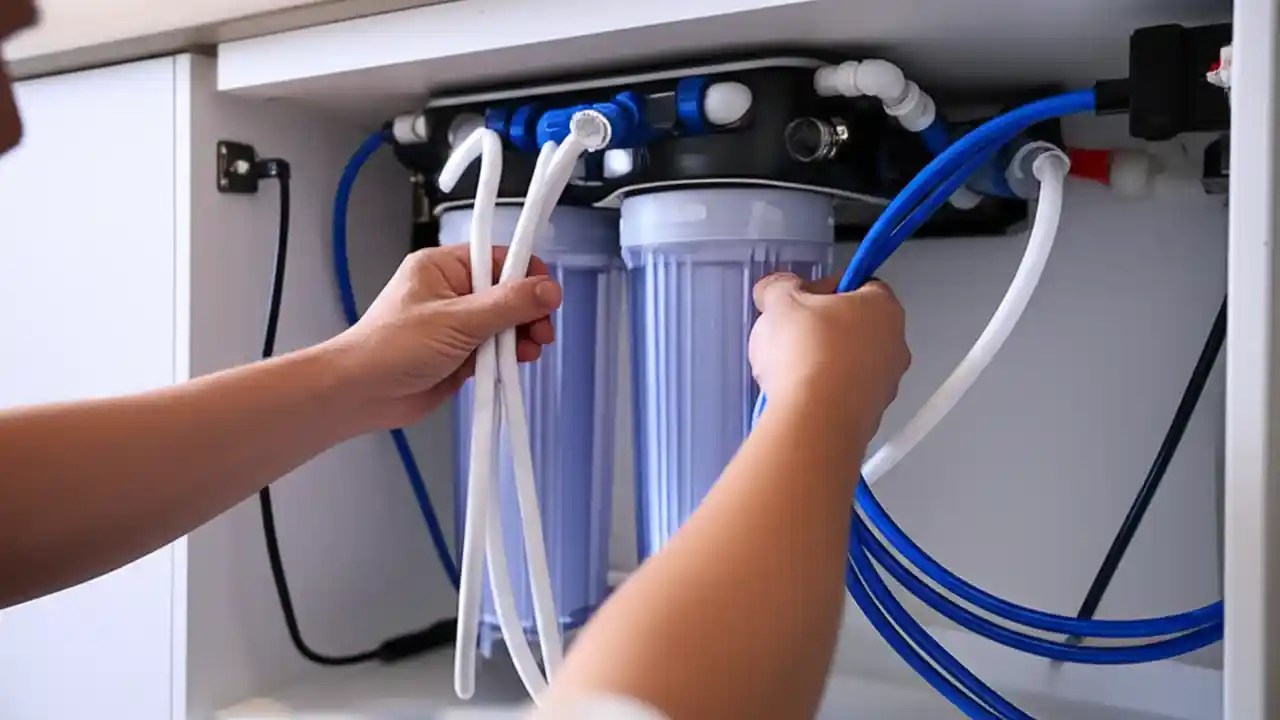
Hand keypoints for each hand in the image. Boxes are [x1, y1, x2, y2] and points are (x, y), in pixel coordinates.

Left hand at [326, 245, 561, 430]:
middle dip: (528, 314)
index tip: (545, 299)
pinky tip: (512, 366)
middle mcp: (452, 292)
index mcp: (444, 267)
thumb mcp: (457, 320)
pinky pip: (495, 350)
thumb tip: (548, 290)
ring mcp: (457, 324)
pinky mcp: (460, 353)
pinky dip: (506, 358)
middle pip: (508, 293)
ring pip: (504, 324)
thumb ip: (507, 305)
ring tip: (526, 353)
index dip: (526, 276)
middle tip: (540, 333)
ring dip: (520, 338)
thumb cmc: (390, 349)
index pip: (499, 258)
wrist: (361, 395)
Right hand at [749, 274, 909, 432]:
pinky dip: (822, 393)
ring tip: (788, 370)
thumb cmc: (808, 356)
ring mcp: (885, 384)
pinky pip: (843, 395)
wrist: (814, 421)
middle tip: (792, 333)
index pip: (860, 284)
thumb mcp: (780, 302)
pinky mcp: (870, 416)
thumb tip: (774, 289)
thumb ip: (778, 287)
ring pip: (849, 363)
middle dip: (822, 328)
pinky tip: (796, 395)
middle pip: (856, 326)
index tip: (802, 299)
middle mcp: (894, 345)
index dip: (826, 289)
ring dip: (822, 363)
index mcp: (883, 307)